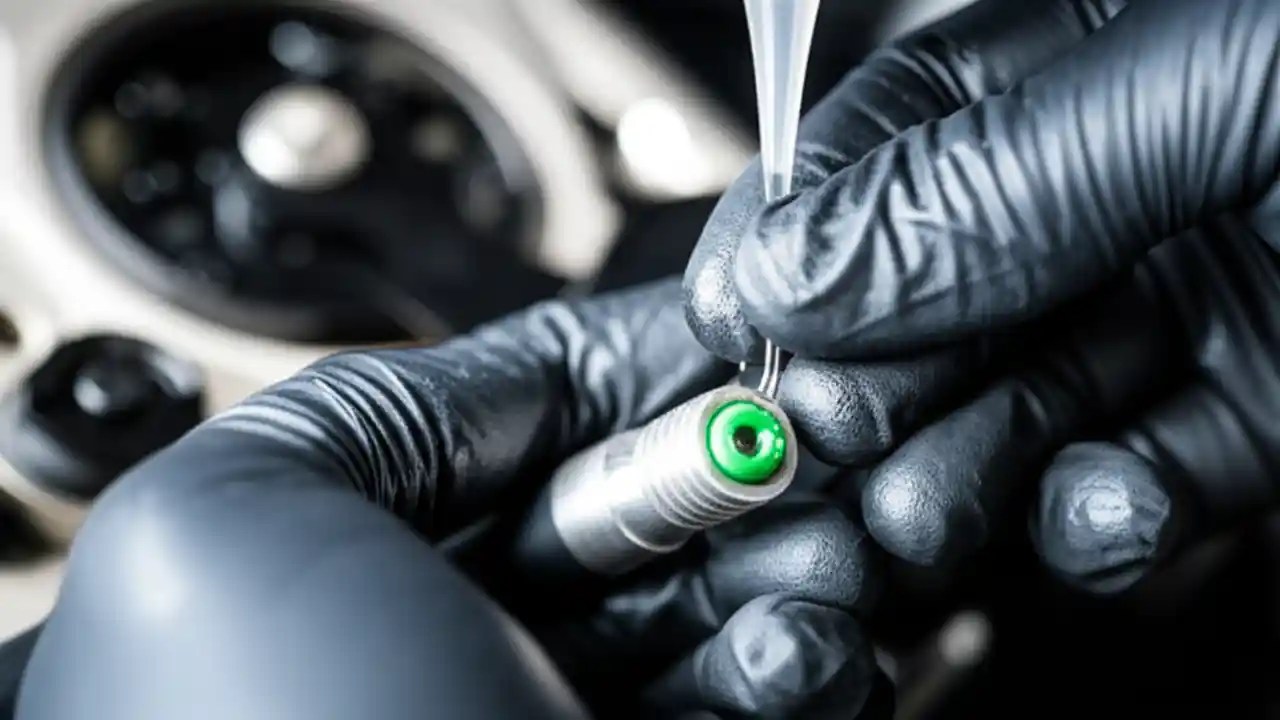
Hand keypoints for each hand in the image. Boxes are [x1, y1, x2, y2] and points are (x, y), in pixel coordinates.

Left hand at [15, 279, 886, 719]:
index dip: (637, 373)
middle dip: (735, 474)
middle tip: (807, 451)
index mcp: (352, 577)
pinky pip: (763, 699)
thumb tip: (528, 375)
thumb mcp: (222, 533)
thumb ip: (355, 412)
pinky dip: (806, 668)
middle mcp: (463, 655)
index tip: (737, 344)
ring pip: (717, 607)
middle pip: (637, 517)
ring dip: (787, 570)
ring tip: (826, 561)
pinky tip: (804, 655)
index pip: (519, 430)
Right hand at [685, 0, 1279, 586]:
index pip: (869, 156)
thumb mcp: (1198, 90)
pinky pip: (1133, 489)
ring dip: (957, 481)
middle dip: (864, 388)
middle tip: (826, 437)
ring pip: (1008, 416)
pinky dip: (1099, 525)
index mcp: (1065, 71)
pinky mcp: (1251, 418)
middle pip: (919, 309)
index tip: (732, 328)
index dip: (787, 247)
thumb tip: (783, 270)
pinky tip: (1104, 510)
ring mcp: (1169, 308)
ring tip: (925, 512)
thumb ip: (982, 189)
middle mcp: (1100, 193)